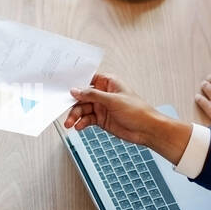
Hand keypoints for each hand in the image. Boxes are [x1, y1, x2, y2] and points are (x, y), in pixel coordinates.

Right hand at [65, 73, 190, 162]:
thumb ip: (93, 95)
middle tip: (68, 114)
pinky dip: (82, 123)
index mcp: (108, 82)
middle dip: (74, 105)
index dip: (76, 84)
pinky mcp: (101, 119)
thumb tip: (77, 91)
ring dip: (76, 116)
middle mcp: (104, 94)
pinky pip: (87, 120)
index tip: (64, 90)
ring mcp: (102, 107)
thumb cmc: (137, 110)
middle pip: (82, 97)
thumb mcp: (113, 100)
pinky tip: (78, 127)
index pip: (88, 80)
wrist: (146, 129)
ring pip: (83, 110)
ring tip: (71, 124)